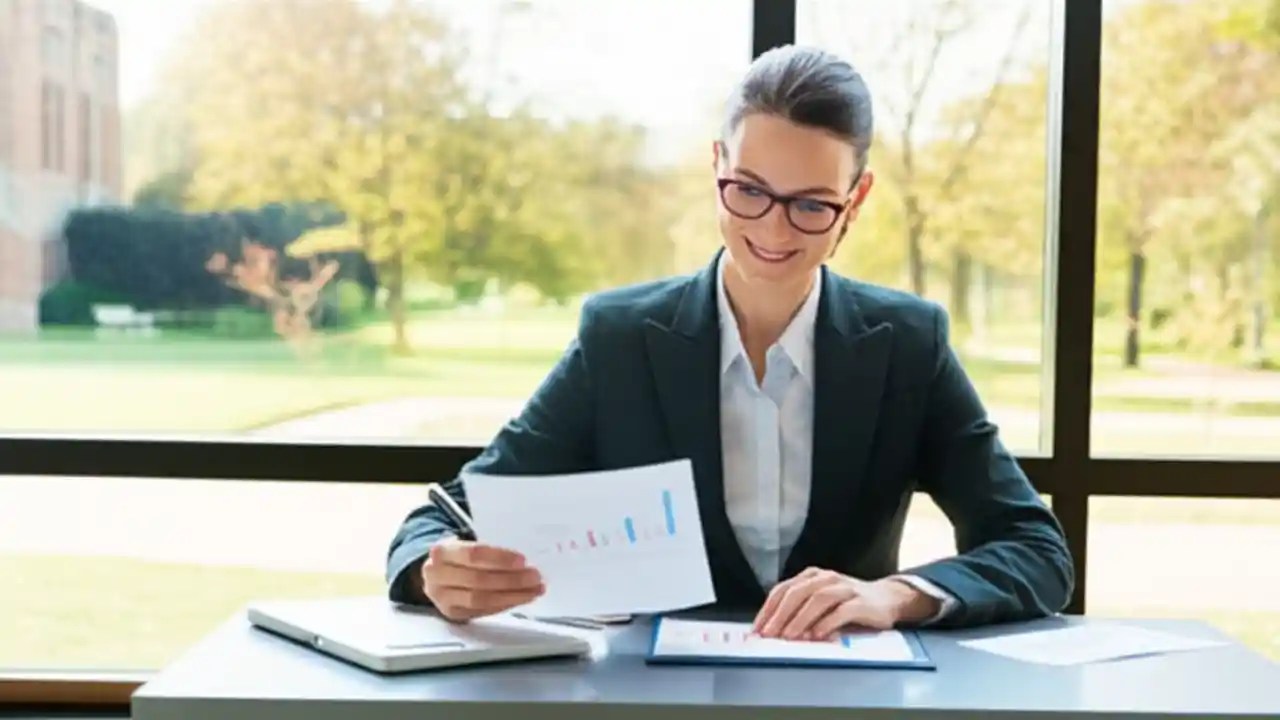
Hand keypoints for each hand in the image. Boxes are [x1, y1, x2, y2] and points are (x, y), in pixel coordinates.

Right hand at [421, 537, 544, 621]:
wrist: (436, 575)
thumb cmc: (459, 556)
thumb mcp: (466, 544)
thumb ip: (490, 550)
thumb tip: (524, 560)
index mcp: (442, 551)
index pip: (473, 554)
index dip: (499, 558)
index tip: (523, 560)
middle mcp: (437, 575)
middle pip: (478, 579)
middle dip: (511, 579)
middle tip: (535, 576)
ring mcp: (442, 598)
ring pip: (480, 599)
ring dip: (512, 595)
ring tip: (534, 589)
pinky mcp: (452, 614)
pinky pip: (483, 611)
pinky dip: (505, 604)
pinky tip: (521, 598)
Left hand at [751, 567, 938, 640]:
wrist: (887, 599)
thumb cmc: (849, 603)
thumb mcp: (821, 602)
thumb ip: (800, 610)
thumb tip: (772, 631)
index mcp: (812, 576)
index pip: (783, 589)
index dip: (768, 609)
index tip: (757, 629)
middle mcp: (826, 578)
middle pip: (797, 593)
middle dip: (780, 615)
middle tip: (769, 634)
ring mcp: (844, 587)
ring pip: (817, 600)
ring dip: (800, 619)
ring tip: (789, 637)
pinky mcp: (861, 602)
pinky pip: (841, 611)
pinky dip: (826, 623)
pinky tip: (816, 636)